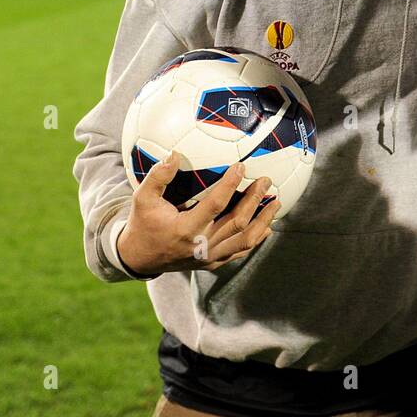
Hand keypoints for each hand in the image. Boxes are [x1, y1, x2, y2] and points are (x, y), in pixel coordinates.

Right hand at [116, 152, 280, 275]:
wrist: (140, 257)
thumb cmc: (143, 224)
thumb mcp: (143, 199)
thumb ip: (157, 177)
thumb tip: (174, 154)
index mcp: (185, 229)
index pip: (215, 205)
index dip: (230, 185)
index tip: (241, 167)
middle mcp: (200, 246)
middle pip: (237, 222)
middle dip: (254, 200)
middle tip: (266, 181)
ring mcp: (209, 257)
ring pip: (245, 240)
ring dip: (263, 220)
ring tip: (276, 203)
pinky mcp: (213, 262)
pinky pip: (240, 251)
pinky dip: (255, 239)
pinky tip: (267, 226)